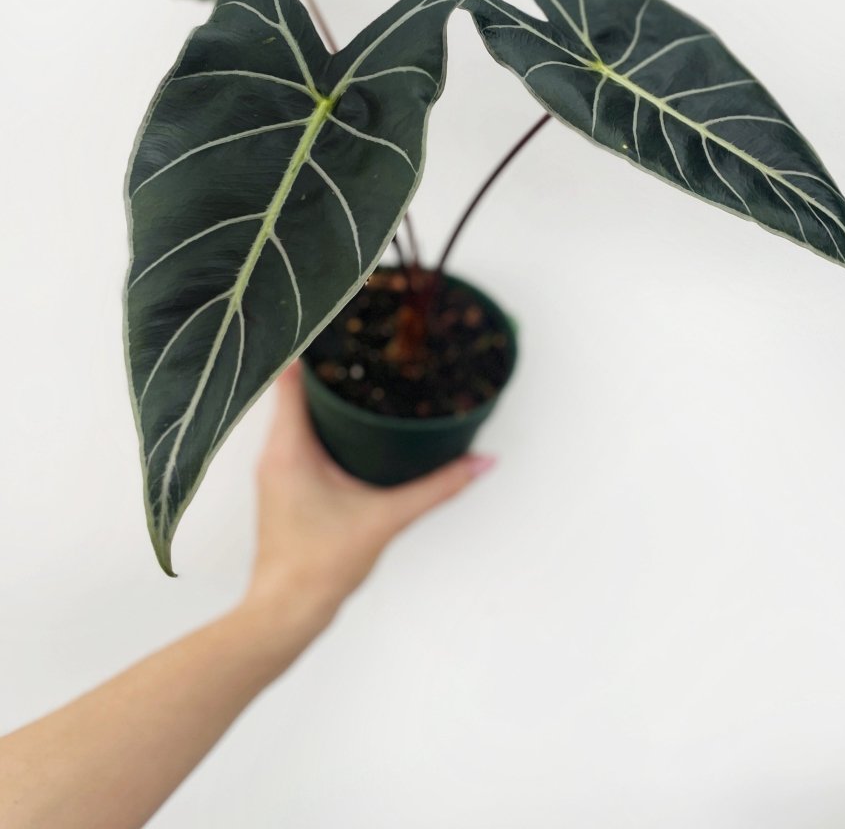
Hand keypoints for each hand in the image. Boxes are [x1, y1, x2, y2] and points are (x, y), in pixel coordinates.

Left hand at [241, 361, 496, 653]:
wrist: (285, 613)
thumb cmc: (322, 566)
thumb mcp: (387, 519)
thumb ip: (438, 487)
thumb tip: (482, 461)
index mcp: (289, 447)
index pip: (288, 376)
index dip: (310, 344)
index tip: (339, 322)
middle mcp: (273, 451)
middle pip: (290, 388)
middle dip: (324, 364)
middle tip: (361, 339)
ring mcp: (273, 469)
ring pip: (291, 413)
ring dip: (319, 393)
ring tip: (358, 371)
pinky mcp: (281, 485)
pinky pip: (294, 435)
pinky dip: (316, 420)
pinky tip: (345, 422)